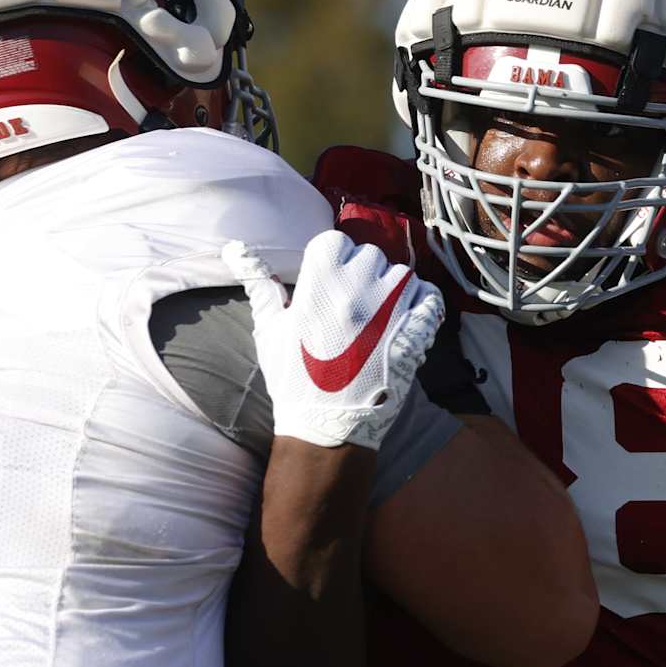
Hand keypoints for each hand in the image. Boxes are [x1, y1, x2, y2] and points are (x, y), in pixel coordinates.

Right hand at [223, 231, 442, 449]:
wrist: (326, 425)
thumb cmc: (294, 377)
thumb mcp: (269, 329)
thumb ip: (258, 283)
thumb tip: (235, 248)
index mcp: (321, 284)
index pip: (336, 240)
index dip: (334, 258)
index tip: (330, 281)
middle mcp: (357, 290)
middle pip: (370, 255)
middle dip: (362, 273)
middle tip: (352, 304)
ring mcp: (390, 310)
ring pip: (401, 273)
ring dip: (392, 288)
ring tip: (378, 315)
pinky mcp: (415, 332)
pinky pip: (430, 297)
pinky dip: (422, 302)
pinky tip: (406, 317)